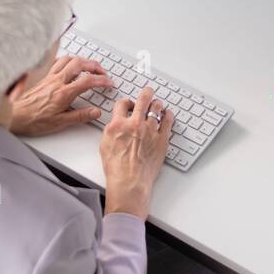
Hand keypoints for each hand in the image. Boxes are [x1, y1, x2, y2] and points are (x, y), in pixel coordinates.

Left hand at [8, 56, 112, 137]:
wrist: (15, 117)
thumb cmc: (34, 121)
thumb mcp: (60, 123)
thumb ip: (80, 116)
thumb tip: (96, 112)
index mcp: (63, 93)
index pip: (88, 81)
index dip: (102, 80)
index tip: (109, 83)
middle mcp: (57, 82)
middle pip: (79, 64)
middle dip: (94, 65)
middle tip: (102, 72)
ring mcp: (50, 78)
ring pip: (68, 60)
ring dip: (82, 60)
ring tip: (89, 65)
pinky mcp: (44, 78)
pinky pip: (56, 62)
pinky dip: (66, 60)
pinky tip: (69, 64)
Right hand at [100, 86, 173, 219]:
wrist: (129, 182)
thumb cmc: (117, 169)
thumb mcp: (105, 146)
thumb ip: (112, 130)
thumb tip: (116, 124)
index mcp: (118, 125)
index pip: (122, 103)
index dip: (126, 101)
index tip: (129, 103)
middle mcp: (135, 124)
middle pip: (142, 100)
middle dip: (146, 93)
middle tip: (148, 92)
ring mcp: (150, 130)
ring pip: (157, 108)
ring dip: (157, 104)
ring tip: (158, 104)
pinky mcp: (162, 139)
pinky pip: (168, 121)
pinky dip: (168, 115)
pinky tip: (168, 114)